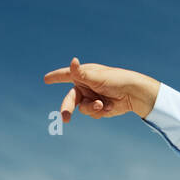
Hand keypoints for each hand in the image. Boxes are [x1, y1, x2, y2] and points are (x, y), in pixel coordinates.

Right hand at [42, 57, 159, 121]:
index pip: (66, 75)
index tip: (46, 79)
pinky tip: (109, 107)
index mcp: (84, 75)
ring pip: (83, 109)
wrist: (133, 94)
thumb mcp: (97, 77)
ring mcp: (92, 98)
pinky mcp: (99, 108)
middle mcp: (86, 86)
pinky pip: (93, 114)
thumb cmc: (116, 80)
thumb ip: (82, 74)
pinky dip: (100, 112)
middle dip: (67, 109)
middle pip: (71, 100)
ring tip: (102, 105)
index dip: (56, 77)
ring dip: (92, 108)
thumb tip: (73, 61)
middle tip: (65, 118)